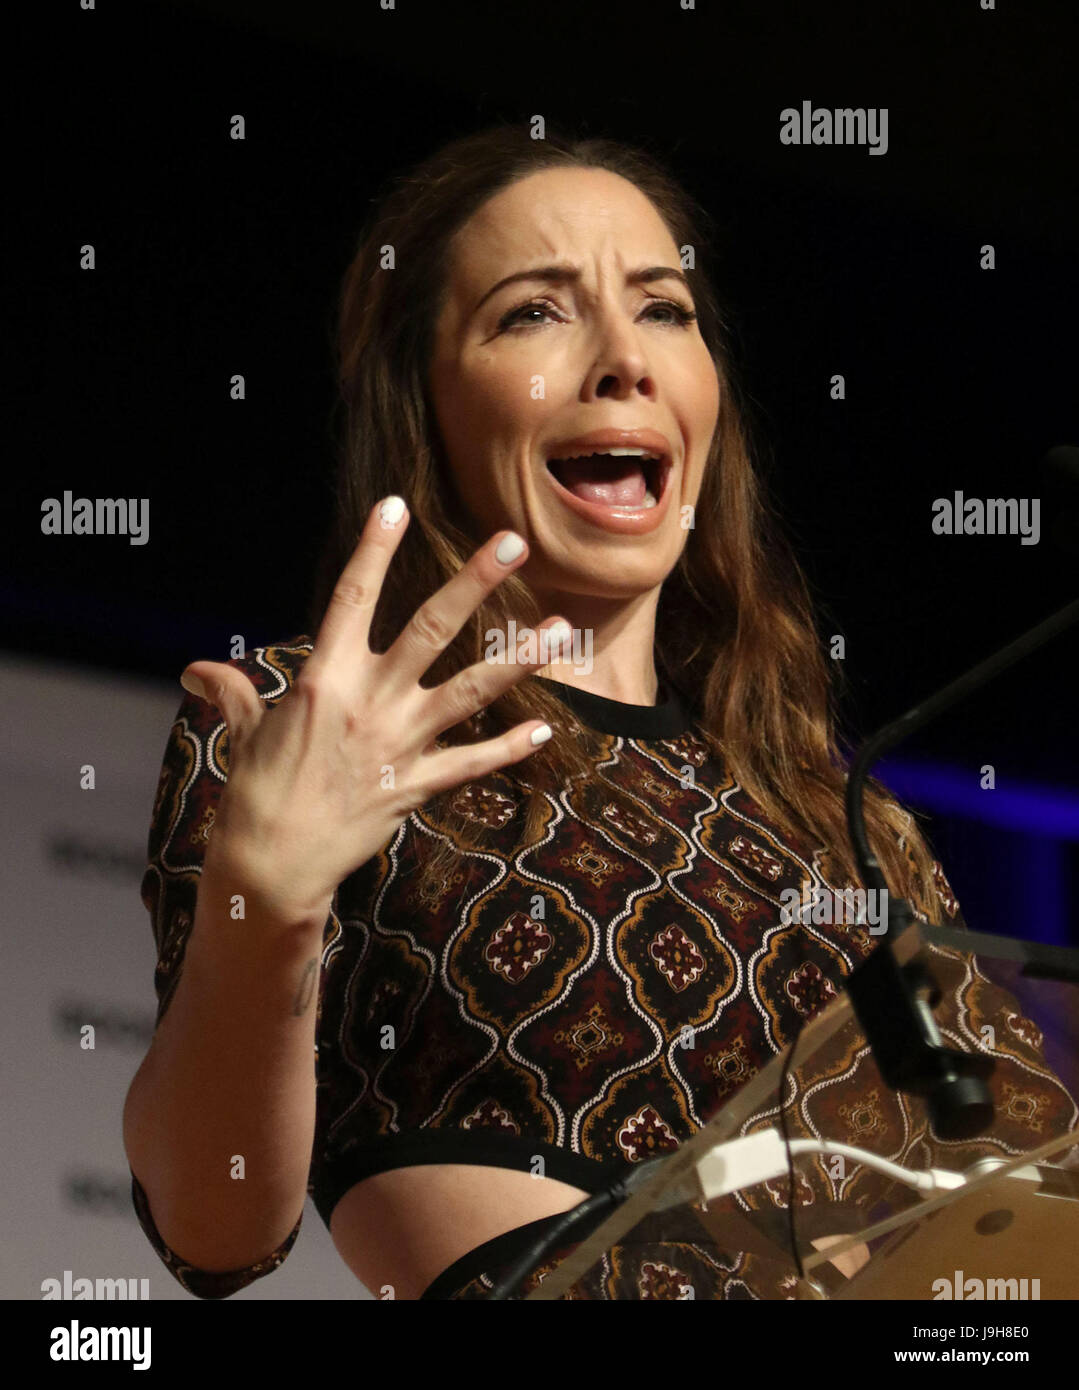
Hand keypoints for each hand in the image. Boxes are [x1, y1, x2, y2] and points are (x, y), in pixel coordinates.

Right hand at [179, 496, 567, 925]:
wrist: (272, 865)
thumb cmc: (255, 793)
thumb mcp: (244, 733)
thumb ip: (231, 693)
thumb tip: (196, 671)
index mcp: (325, 679)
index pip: (352, 598)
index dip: (373, 550)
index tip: (396, 507)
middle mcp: (370, 701)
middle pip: (431, 628)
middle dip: (475, 581)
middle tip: (514, 543)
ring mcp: (399, 743)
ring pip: (471, 689)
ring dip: (518, 657)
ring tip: (563, 628)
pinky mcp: (416, 786)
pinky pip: (472, 762)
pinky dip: (508, 748)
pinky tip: (543, 729)